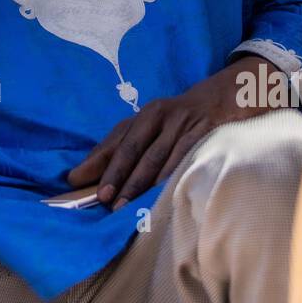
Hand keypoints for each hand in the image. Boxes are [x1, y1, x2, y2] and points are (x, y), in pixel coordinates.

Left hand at [66, 55, 276, 210]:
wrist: (225, 98)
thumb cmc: (180, 121)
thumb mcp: (153, 126)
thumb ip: (126, 147)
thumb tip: (88, 174)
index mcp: (144, 114)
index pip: (116, 139)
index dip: (96, 161)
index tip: (76, 180)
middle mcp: (159, 115)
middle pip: (133, 148)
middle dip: (116, 174)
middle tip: (102, 198)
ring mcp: (182, 124)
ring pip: (156, 157)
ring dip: (139, 183)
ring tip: (124, 205)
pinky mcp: (203, 134)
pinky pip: (183, 158)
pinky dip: (169, 177)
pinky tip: (159, 193)